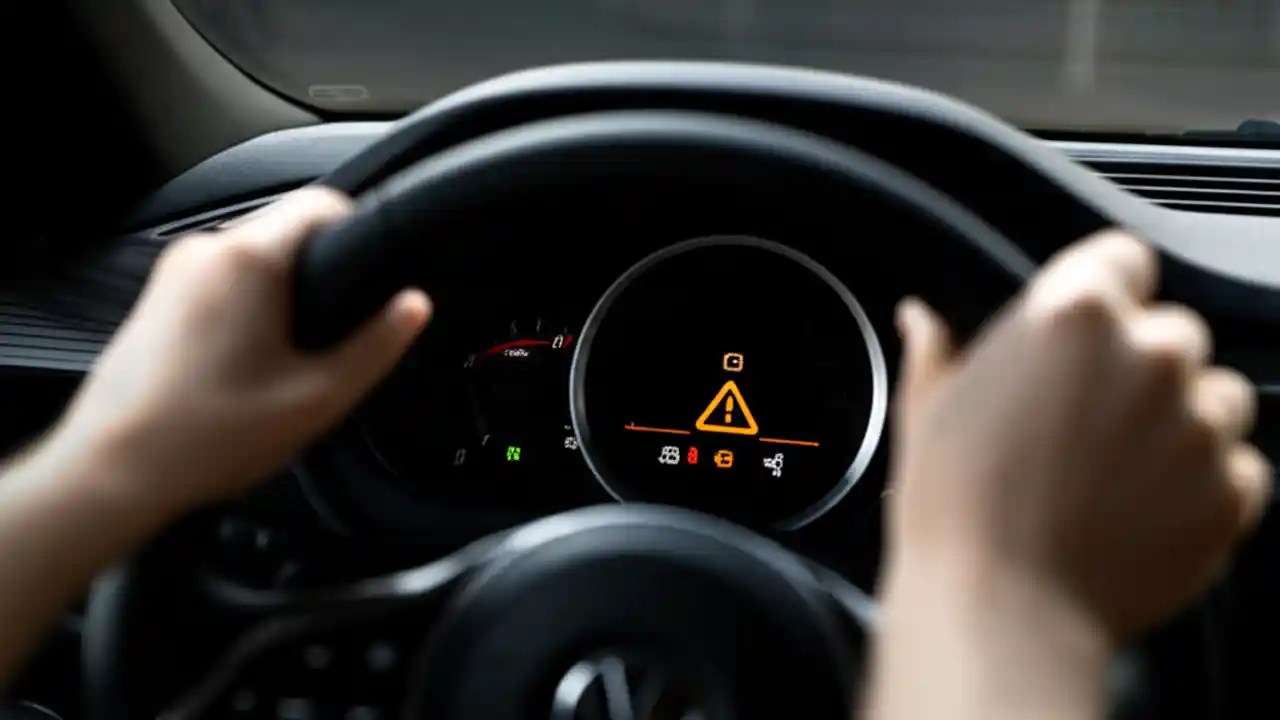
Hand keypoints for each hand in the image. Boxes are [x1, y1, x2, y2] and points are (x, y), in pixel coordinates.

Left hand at [47, 188, 430, 518]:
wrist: (114, 470)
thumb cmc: (206, 436)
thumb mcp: (317, 397)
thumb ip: (376, 345)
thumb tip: (414, 306)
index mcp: (249, 261)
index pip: (322, 203)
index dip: (362, 229)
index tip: (378, 273)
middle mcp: (207, 252)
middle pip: (289, 232)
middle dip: (321, 273)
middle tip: (334, 336)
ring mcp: (176, 273)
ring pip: (257, 260)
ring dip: (284, 295)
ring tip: (290, 360)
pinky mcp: (160, 299)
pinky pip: (225, 282)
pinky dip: (250, 309)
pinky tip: (251, 366)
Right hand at [886, 230, 1270, 642]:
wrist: (1002, 608)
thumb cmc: (954, 507)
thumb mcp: (927, 411)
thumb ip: (937, 352)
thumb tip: (919, 320)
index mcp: (1073, 313)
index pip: (1123, 255)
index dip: (1103, 289)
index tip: (1085, 327)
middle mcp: (1152, 354)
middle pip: (1172, 330)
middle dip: (1138, 364)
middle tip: (1084, 417)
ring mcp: (1201, 422)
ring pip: (1215, 396)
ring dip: (1179, 420)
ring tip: (1115, 470)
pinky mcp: (1234, 489)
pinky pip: (1237, 466)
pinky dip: (1202, 482)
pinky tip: (1141, 507)